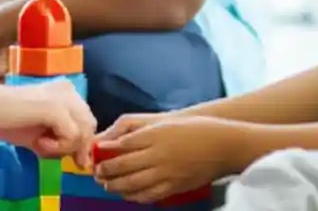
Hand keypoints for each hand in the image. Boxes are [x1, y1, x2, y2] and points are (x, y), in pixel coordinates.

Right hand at [0, 80, 96, 166]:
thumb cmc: (6, 119)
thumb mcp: (41, 134)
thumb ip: (63, 142)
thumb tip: (84, 162)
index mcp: (65, 91)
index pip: (87, 122)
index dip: (80, 143)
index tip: (70, 159)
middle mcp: (68, 90)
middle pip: (89, 127)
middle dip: (75, 146)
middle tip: (51, 152)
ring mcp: (63, 97)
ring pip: (83, 133)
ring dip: (64, 148)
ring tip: (40, 144)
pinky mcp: (54, 108)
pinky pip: (72, 137)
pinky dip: (56, 146)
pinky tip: (38, 142)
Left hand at [93, 115, 236, 203]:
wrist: (223, 145)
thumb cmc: (193, 129)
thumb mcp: (163, 122)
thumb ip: (137, 128)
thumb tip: (114, 138)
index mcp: (155, 134)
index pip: (122, 144)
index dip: (105, 150)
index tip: (94, 153)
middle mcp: (158, 154)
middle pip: (124, 166)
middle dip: (106, 170)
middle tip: (96, 172)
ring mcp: (167, 172)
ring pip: (133, 183)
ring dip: (116, 185)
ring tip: (107, 184)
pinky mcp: (175, 186)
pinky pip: (149, 195)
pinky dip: (134, 196)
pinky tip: (126, 194)